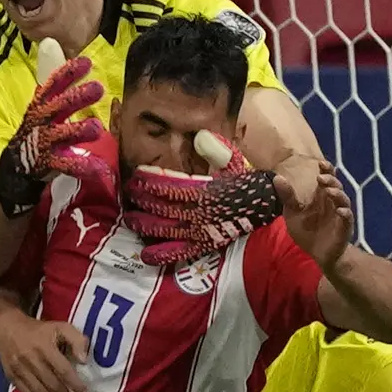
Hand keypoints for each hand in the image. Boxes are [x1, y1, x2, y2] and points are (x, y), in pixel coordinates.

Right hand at [0, 40, 108, 217]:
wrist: (13, 170)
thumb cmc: (35, 134)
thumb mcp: (42, 106)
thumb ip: (53, 81)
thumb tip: (52, 42)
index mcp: (39, 106)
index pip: (52, 85)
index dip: (67, 74)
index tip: (86, 63)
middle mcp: (39, 122)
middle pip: (57, 107)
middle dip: (76, 98)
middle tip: (98, 89)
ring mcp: (41, 144)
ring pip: (60, 135)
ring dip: (77, 131)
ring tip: (96, 128)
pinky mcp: (45, 165)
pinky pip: (63, 165)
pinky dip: (80, 167)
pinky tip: (96, 168)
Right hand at [0, 309, 89, 391]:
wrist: (6, 329)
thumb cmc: (39, 330)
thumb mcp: (60, 326)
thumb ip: (76, 340)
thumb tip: (84, 360)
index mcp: (44, 346)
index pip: (62, 369)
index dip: (75, 384)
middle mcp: (30, 359)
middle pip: (51, 385)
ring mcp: (19, 370)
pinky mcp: (12, 377)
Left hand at [125, 131, 280, 266]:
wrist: (264, 207)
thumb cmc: (244, 183)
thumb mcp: (232, 162)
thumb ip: (215, 149)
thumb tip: (201, 135)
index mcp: (202, 190)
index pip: (167, 186)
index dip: (147, 183)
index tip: (134, 178)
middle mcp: (197, 211)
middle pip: (160, 208)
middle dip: (140, 202)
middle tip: (128, 196)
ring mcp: (198, 231)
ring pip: (164, 229)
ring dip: (144, 225)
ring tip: (130, 219)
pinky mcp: (202, 245)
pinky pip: (179, 252)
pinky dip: (162, 255)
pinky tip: (146, 256)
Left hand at [275, 168, 353, 269]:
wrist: (318, 255)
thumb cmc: (307, 232)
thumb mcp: (293, 213)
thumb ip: (287, 196)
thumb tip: (276, 177)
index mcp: (321, 197)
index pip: (327, 178)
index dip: (327, 170)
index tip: (320, 164)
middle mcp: (333, 203)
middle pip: (336, 186)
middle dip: (331, 180)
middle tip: (321, 178)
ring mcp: (340, 215)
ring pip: (344, 200)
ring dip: (338, 194)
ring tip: (329, 191)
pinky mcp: (344, 228)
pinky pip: (348, 218)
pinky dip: (345, 214)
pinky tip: (339, 211)